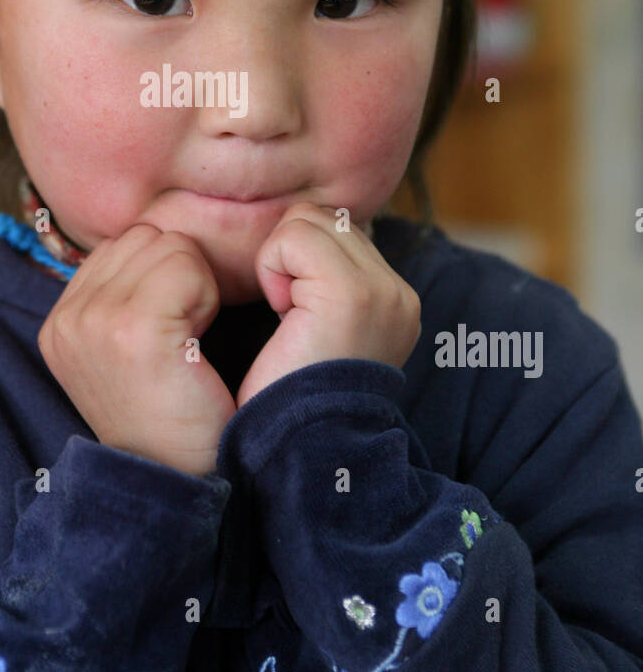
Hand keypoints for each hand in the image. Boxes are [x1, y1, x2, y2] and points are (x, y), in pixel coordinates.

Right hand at [38, 223, 235, 476]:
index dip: (162, 277)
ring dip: (196, 286)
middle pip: (147, 236)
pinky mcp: (131, 329)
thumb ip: (122, 294)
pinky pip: (187, 268)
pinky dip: (207, 300)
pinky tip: (196, 348)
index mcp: (58, 323)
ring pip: (169, 245)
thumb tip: (152, 238)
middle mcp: (65, 320)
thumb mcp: (125, 352)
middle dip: (179, 275)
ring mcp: (93, 322)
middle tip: (182, 340)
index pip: (123, 243)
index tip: (168, 335)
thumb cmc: (171, 416)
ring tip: (187, 344)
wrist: (180, 480)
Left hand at [235, 203, 420, 409]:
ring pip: (307, 220)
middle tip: (288, 317)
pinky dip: (272, 268)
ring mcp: (381, 292)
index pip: (338, 231)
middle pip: (322, 218)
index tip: (294, 317)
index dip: (299, 262)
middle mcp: (398, 294)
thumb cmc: (288, 398)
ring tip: (288, 318)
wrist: (298, 453)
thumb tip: (303, 234)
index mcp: (395, 304)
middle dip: (290, 257)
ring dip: (280, 262)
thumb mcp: (321, 332)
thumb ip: (325, 282)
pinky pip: (293, 236)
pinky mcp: (352, 293)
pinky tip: (282, 316)